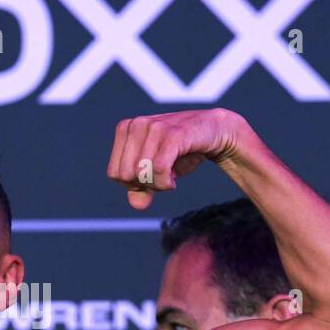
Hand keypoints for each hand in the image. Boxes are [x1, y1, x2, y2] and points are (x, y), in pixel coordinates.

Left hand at [106, 108, 244, 209]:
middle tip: (163, 177)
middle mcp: (136, 124)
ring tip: (170, 176)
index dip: (133, 183)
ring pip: (141, 173)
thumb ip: (141, 189)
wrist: (215, 133)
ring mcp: (153, 126)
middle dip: (145, 184)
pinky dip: (165, 182)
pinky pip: (158, 169)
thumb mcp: (156, 173)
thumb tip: (137, 204)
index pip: (115, 173)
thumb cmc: (182, 151)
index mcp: (125, 129)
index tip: (152, 176)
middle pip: (126, 175)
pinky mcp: (172, 133)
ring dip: (158, 184)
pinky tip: (174, 179)